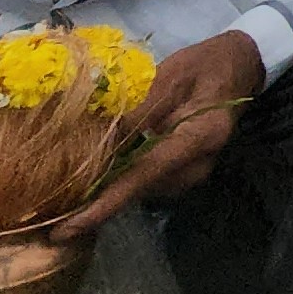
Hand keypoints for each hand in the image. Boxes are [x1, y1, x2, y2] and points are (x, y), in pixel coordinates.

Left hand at [53, 28, 263, 238]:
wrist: (241, 64)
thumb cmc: (205, 64)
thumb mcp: (170, 75)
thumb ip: (137, 108)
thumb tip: (96, 140)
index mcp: (199, 138)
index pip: (144, 176)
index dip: (104, 204)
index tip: (68, 229)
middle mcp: (198, 165)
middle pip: (139, 189)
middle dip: (97, 200)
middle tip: (52, 209)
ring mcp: (194, 172)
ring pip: (140, 189)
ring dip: (108, 189)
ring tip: (70, 189)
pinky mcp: (185, 171)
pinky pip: (146, 181)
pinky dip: (121, 179)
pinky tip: (101, 171)